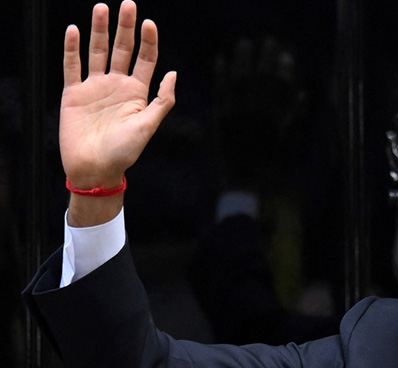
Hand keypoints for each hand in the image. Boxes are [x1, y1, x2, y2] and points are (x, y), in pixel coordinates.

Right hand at [60, 1, 175, 188]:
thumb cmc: (124, 152)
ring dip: (99, 31)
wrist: (95, 169)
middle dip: (125, 28)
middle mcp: (117, 86)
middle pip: (122, 49)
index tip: (149, 23)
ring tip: (102, 8)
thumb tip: (173, 72)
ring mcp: (95, 88)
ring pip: (97, 52)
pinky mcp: (74, 94)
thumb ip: (163, 100)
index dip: (148, 41)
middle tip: (127, 4)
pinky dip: (72, 49)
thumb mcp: (149, 126)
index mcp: (137, 93)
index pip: (145, 59)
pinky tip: (74, 30)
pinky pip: (72, 67)